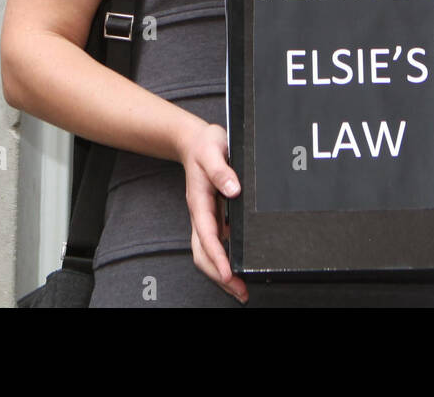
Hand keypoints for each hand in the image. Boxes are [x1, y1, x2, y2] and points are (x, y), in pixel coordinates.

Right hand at [177, 119, 248, 302]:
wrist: (194, 141)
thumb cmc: (204, 145)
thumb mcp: (212, 150)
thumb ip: (221, 170)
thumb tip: (234, 190)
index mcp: (199, 202)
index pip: (207, 236)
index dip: (217, 257)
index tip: (229, 274)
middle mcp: (201, 214)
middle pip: (203, 254)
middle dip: (219, 277)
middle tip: (240, 292)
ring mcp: (206, 217)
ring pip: (208, 253)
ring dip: (221, 273)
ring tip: (240, 288)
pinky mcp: (212, 216)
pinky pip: (215, 244)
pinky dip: (224, 259)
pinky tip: (238, 264)